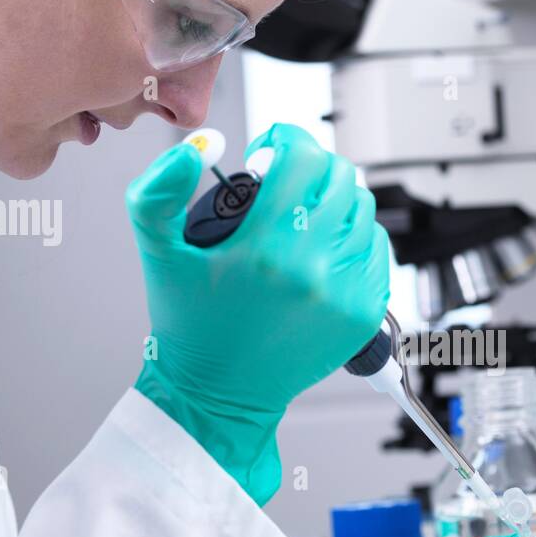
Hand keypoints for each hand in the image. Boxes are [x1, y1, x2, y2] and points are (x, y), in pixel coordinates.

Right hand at [129, 124, 389, 503]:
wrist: (218, 395)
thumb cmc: (191, 328)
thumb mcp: (158, 252)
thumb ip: (160, 188)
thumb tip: (200, 146)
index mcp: (265, 249)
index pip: (304, 158)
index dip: (288, 140)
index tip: (273, 150)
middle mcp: (312, 270)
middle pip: (340, 178)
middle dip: (313, 168)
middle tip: (288, 181)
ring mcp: (345, 293)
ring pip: (364, 211)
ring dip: (336, 200)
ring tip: (306, 214)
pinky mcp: (363, 314)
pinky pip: (377, 251)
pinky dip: (355, 238)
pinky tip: (326, 245)